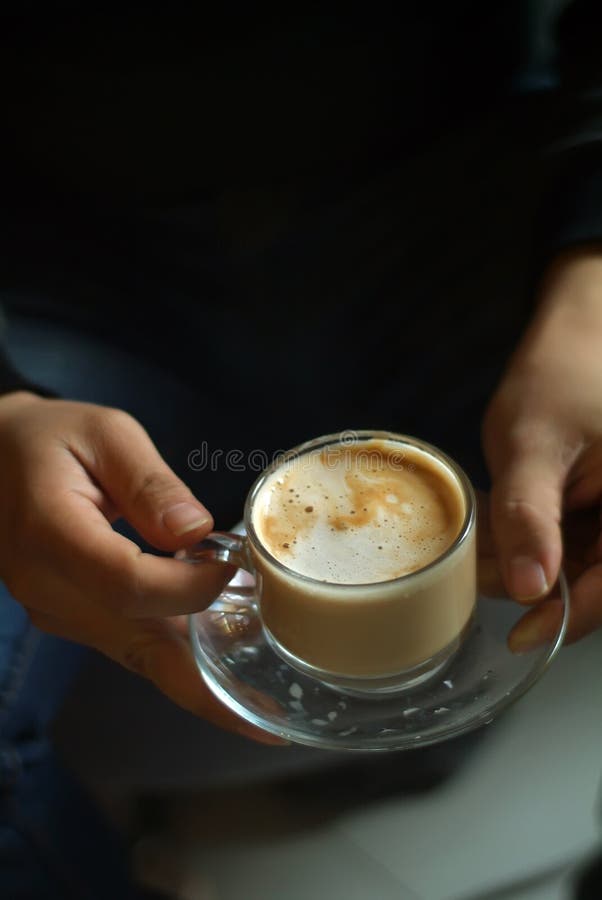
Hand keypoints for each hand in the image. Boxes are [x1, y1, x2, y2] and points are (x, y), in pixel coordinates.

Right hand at [0, 392, 281, 743]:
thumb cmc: (52, 438)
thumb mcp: (106, 434)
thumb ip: (151, 483)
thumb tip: (197, 531)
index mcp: (51, 534)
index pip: (127, 584)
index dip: (189, 588)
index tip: (235, 570)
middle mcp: (48, 588)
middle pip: (138, 646)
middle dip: (207, 686)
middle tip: (269, 714)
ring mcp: (56, 610)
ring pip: (137, 656)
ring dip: (199, 681)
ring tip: (260, 704)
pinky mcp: (71, 616)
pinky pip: (129, 644)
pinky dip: (178, 660)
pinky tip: (223, 671)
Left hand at [483, 249, 601, 649]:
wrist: (575, 335)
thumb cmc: (560, 375)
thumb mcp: (533, 444)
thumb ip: (530, 517)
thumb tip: (528, 590)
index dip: (569, 616)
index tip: (521, 635)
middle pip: (595, 578)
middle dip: (537, 586)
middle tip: (482, 578)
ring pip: (579, 564)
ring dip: (529, 565)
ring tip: (482, 550)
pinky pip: (572, 541)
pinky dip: (533, 542)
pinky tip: (497, 532)